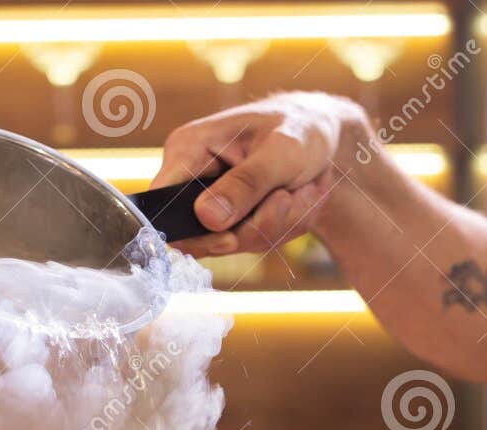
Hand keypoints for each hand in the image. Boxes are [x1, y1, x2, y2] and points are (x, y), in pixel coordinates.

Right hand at [153, 93, 370, 256]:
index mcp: (188, 150)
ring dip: (277, 225)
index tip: (230, 236)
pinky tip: (296, 199)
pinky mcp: (234, 222)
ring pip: (235, 244)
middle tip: (287, 198)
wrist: (324, 138)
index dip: (188, 231)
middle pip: (202, 236)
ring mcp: (213, 205)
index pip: (162, 203)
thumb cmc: (300, 129)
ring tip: (298, 190)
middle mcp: (193, 180)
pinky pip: (254, 244)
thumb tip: (207, 218)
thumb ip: (245, 184)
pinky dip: (284, 228)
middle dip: (254, 225)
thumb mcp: (281, 151)